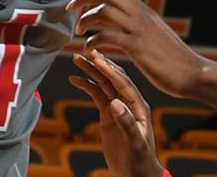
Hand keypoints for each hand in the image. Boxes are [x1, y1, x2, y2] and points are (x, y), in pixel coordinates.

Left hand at [69, 0, 206, 96]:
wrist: (193, 73)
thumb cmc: (173, 57)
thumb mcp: (155, 33)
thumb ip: (139, 23)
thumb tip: (123, 18)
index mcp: (145, 11)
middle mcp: (141, 16)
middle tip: (70, 6)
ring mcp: (139, 30)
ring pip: (105, 11)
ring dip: (86, 18)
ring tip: (78, 29)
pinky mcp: (137, 47)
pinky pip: (108, 37)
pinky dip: (93, 41)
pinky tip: (88, 48)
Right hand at [70, 49, 164, 176]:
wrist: (136, 174)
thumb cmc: (140, 161)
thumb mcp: (135, 144)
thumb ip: (126, 123)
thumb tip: (114, 103)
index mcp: (139, 107)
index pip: (123, 83)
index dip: (110, 70)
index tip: (97, 58)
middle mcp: (129, 103)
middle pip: (113, 78)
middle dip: (100, 64)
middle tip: (86, 51)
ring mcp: (118, 107)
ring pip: (103, 84)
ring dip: (91, 71)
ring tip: (77, 59)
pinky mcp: (109, 114)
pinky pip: (96, 95)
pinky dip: (86, 86)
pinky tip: (75, 79)